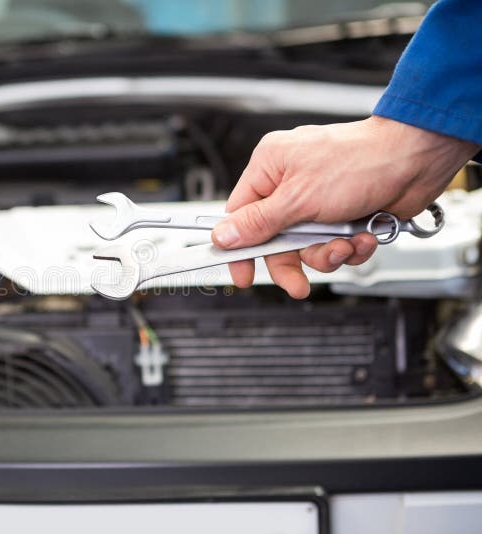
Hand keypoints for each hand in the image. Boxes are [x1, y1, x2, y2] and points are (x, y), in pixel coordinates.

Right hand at [211, 115, 479, 298]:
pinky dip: (349, 247)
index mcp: (270, 169)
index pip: (239, 216)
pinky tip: (362, 236)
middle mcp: (291, 185)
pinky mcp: (343, 215)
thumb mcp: (298, 198)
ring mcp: (318, 201)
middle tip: (298, 284)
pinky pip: (333, 245)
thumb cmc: (360, 161)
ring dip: (327, 253)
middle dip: (292, 262)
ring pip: (306, 247)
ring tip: (344, 245)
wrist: (417, 160)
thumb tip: (223, 236)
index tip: (242, 276)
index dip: (240, 249)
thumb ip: (258, 222)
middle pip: (275, 240)